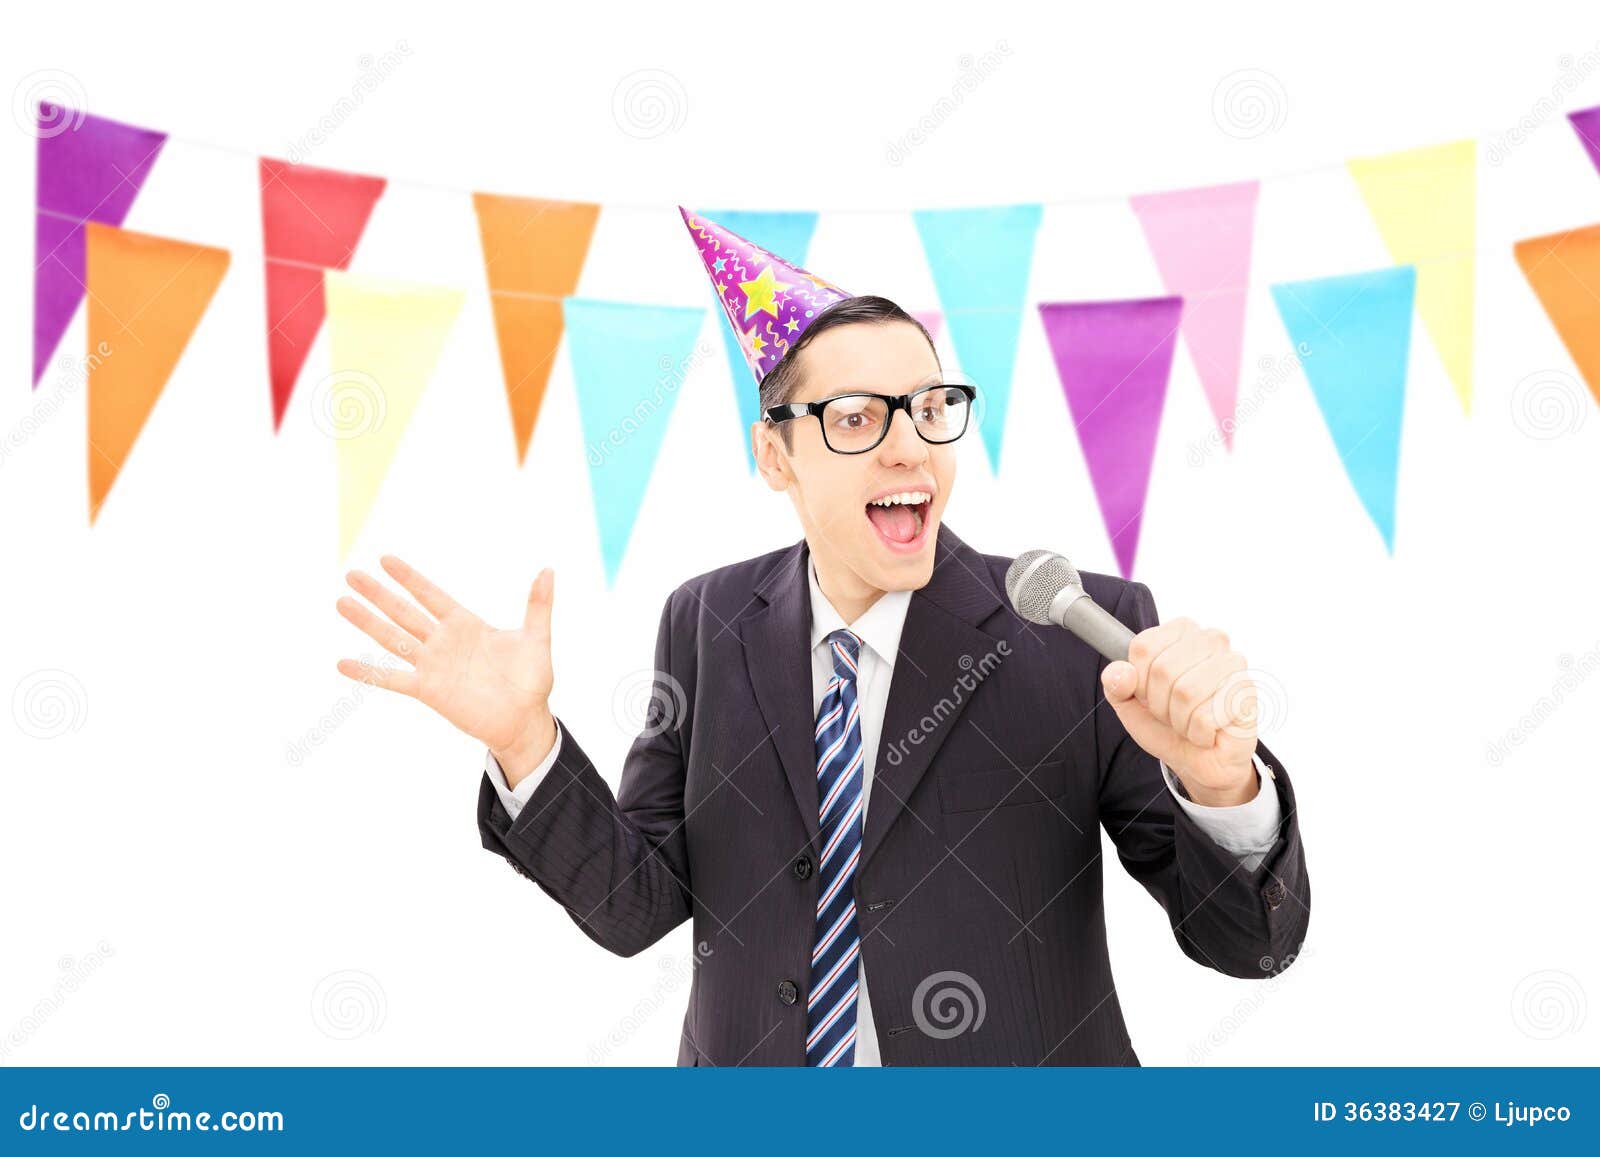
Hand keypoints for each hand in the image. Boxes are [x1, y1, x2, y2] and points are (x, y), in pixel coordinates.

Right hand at [335, 555, 557, 785]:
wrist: (525, 721)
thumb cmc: (531, 680)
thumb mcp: (536, 639)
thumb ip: (538, 605)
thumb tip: (548, 570)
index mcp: (466, 624)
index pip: (431, 595)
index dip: (409, 578)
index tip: (386, 560)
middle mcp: (443, 642)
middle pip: (404, 612)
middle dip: (378, 593)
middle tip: (351, 574)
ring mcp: (433, 666)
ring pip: (392, 639)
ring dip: (367, 622)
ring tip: (341, 602)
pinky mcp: (428, 691)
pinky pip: (392, 679)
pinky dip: (368, 673)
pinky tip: (343, 664)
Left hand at [1099, 617, 1257, 806]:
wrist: (1199, 760)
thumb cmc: (1168, 725)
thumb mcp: (1129, 703)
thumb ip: (1116, 683)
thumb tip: (1121, 672)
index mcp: (1180, 631)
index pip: (1143, 647)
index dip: (1139, 680)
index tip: (1149, 693)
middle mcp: (1210, 639)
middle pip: (1163, 669)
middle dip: (1159, 703)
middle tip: (1172, 712)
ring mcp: (1233, 664)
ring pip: (1186, 692)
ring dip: (1180, 720)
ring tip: (1189, 721)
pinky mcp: (1246, 693)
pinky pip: (1205, 717)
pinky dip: (1198, 733)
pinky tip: (1208, 732)